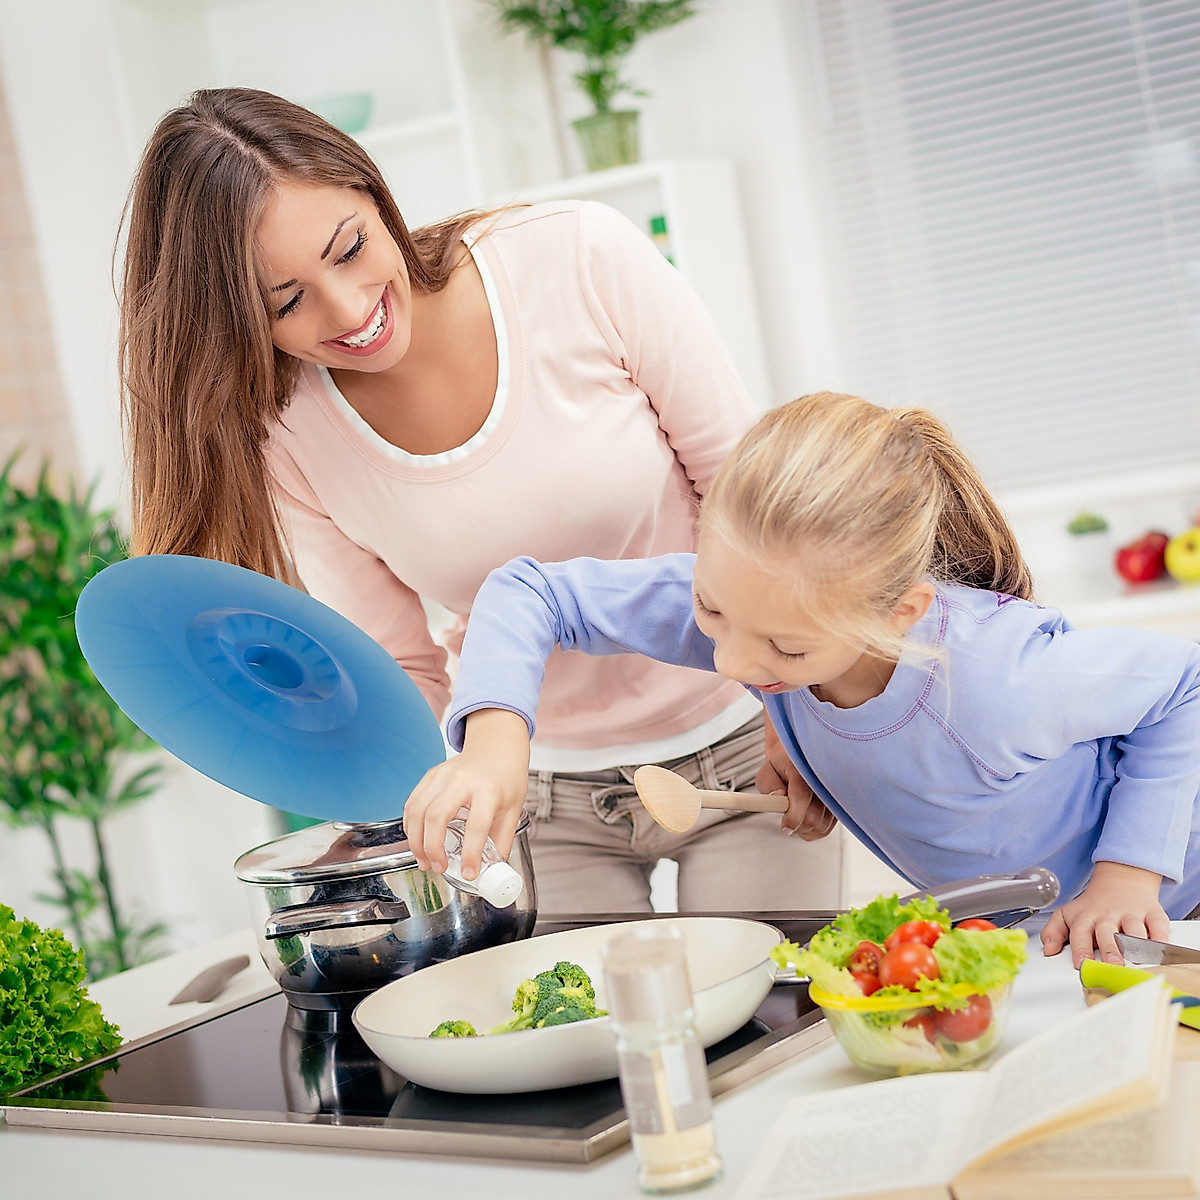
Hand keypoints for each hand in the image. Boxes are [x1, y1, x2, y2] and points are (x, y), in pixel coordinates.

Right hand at [403, 709, 530, 881]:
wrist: (497, 747)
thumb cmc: (506, 777)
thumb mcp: (514, 809)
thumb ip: (502, 840)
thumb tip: (492, 870)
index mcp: (489, 789)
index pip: (477, 826)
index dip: (471, 854)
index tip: (469, 873)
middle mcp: (463, 780)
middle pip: (436, 816)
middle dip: (432, 848)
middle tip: (438, 867)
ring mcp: (444, 775)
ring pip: (418, 810)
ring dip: (416, 841)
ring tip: (425, 860)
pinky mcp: (431, 774)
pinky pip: (412, 802)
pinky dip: (411, 825)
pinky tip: (418, 840)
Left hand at [757, 712, 837, 840]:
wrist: (799, 762)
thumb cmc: (782, 769)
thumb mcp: (767, 772)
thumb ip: (770, 785)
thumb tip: (778, 798)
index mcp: (803, 768)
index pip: (801, 797)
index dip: (793, 817)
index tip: (785, 826)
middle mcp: (823, 780)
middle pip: (813, 817)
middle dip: (797, 824)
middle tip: (787, 818)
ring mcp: (833, 793)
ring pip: (822, 826)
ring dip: (805, 829)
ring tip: (795, 816)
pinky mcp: (838, 806)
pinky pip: (827, 828)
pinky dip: (814, 830)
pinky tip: (805, 819)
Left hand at [1040, 861, 1168, 967]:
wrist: (1121, 881)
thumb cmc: (1093, 906)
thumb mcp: (1068, 914)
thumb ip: (1053, 932)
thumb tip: (1047, 950)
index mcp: (1086, 918)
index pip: (1080, 933)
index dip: (1080, 948)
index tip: (1081, 964)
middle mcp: (1108, 916)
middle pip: (1107, 932)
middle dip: (1109, 949)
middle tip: (1112, 964)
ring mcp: (1131, 914)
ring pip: (1133, 929)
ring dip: (1135, 944)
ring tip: (1137, 959)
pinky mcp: (1152, 914)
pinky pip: (1158, 925)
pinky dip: (1160, 937)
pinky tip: (1160, 948)